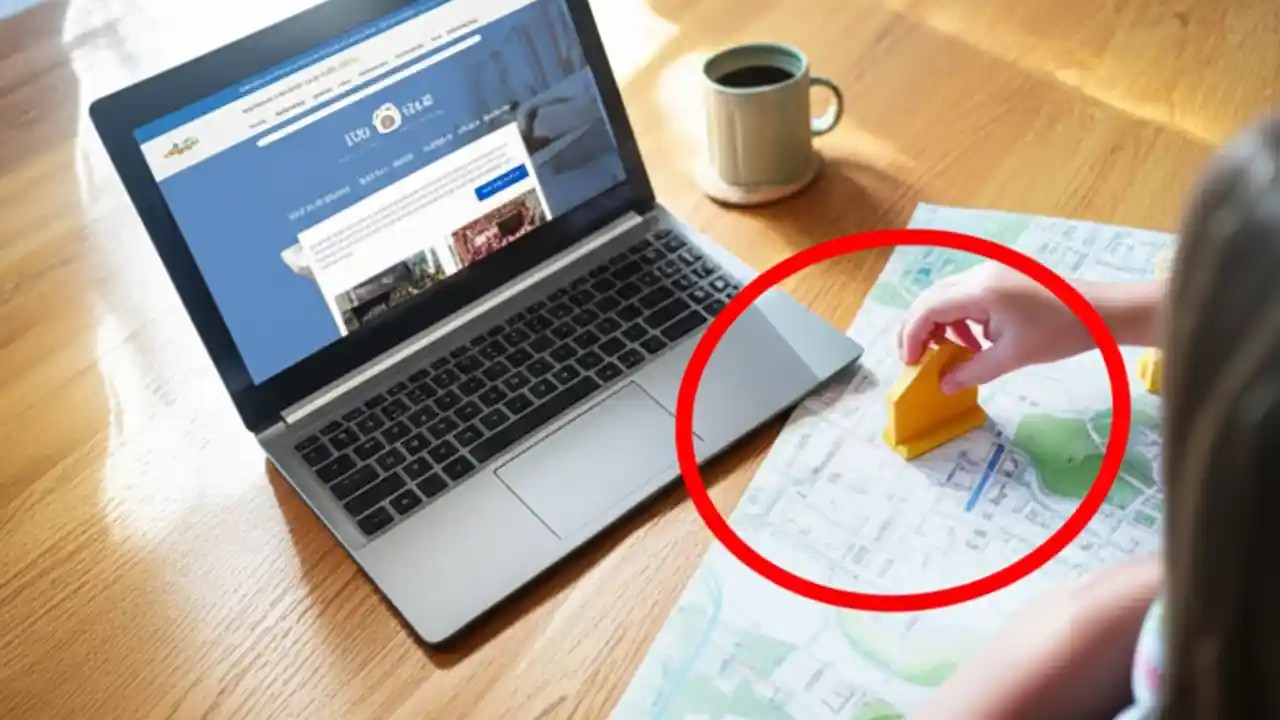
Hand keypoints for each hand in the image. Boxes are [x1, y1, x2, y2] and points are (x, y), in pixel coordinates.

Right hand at [897, 263, 1094, 393]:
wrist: (1101, 311)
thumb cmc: (1060, 332)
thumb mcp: (1012, 357)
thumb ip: (972, 371)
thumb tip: (943, 386)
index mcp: (981, 289)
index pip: (929, 309)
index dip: (912, 337)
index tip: (910, 364)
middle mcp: (979, 273)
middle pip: (931, 298)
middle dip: (919, 330)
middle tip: (916, 360)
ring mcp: (990, 271)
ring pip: (946, 296)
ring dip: (940, 325)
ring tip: (948, 354)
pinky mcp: (999, 275)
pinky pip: (965, 295)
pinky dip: (959, 319)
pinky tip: (973, 341)